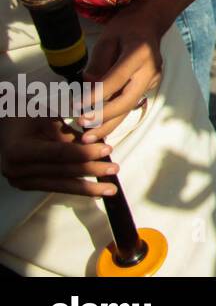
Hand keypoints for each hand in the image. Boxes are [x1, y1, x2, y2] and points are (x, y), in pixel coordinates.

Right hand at [0, 114, 118, 197]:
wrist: (3, 125)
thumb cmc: (25, 113)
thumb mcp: (46, 113)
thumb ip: (70, 126)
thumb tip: (99, 131)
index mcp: (19, 150)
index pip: (59, 153)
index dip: (84, 152)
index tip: (107, 149)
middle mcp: (17, 170)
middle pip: (62, 171)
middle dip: (91, 170)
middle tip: (115, 169)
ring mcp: (20, 180)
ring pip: (61, 184)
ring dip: (88, 187)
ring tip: (110, 189)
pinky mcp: (27, 185)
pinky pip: (56, 187)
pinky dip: (77, 188)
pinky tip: (96, 192)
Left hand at [79, 5, 165, 138]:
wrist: (150, 24)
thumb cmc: (125, 28)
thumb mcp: (107, 39)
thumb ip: (98, 64)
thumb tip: (89, 88)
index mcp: (139, 54)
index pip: (115, 80)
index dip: (96, 96)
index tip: (77, 108)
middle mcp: (150, 70)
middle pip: (127, 100)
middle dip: (104, 117)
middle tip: (83, 128)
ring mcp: (153, 80)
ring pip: (130, 107)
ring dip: (110, 124)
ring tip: (90, 138)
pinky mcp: (150, 86)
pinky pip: (131, 104)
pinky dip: (115, 116)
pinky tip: (101, 127)